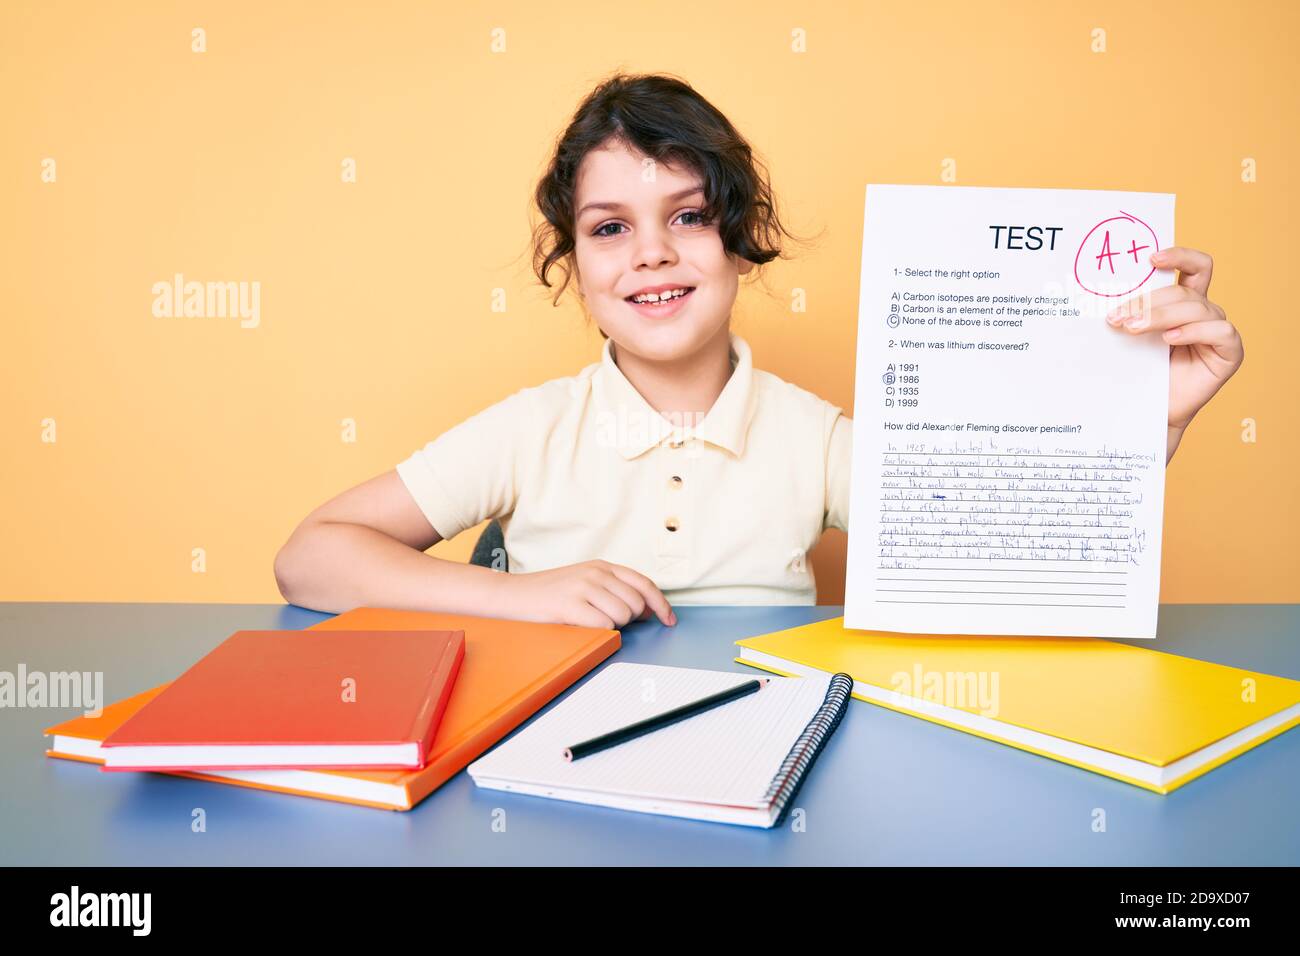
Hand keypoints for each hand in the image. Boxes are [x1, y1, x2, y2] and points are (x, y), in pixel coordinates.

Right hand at [499, 559, 675, 628]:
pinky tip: (581, 626)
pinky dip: (599, 632)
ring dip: (613, 626)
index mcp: (601, 566)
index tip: (669, 620)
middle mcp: (595, 573)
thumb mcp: (583, 583)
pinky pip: (604, 626)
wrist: (511, 595)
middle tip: (607, 621)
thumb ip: (613, 590)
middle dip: (630, 620)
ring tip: (589, 621)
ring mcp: (583, 587)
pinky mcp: (570, 605)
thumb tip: (645, 610)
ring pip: (623, 616)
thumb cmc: (548, 595)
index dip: (661, 603)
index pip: (643, 583)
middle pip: (636, 603)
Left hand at [1105, 247, 1243, 461]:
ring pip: (1195, 308)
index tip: (1150, 258)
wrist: (1148, 411)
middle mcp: (1205, 311)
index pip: (1195, 267)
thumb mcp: (1132, 335)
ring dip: (1160, 316)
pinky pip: (1218, 330)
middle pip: (1183, 292)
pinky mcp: (1229, 352)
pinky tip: (1169, 339)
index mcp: (1185, 301)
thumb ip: (1132, 312)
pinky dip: (1192, 331)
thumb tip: (1101, 293)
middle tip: (1117, 317)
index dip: (1179, 255)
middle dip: (1148, 302)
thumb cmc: (1139, 371)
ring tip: (1132, 329)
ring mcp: (1219, 330)